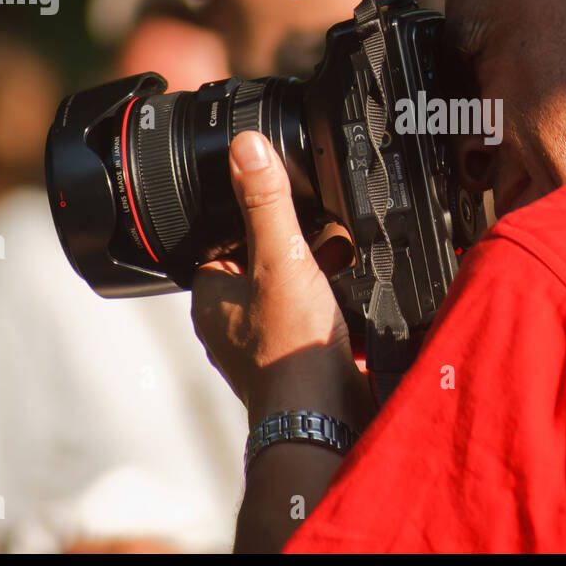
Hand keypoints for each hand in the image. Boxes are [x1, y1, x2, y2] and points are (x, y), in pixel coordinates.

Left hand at [191, 131, 373, 428]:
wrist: (325, 416)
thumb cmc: (289, 350)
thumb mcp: (281, 258)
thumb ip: (265, 203)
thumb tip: (245, 149)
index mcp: (211, 299)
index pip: (220, 244)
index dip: (250, 223)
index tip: (282, 212)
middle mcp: (232, 326)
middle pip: (260, 266)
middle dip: (294, 249)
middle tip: (322, 239)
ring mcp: (265, 346)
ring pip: (288, 294)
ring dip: (317, 278)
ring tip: (342, 266)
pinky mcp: (298, 361)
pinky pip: (313, 321)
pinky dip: (333, 307)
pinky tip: (354, 302)